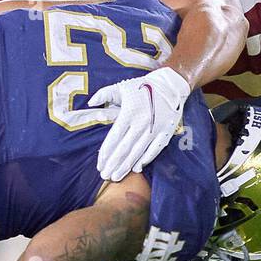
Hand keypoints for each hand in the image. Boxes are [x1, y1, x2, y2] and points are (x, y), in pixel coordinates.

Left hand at [88, 67, 190, 181]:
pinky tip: (136, 168)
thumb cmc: (142, 86)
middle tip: (105, 176)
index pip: (115, 137)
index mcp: (129, 112)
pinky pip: (155, 149)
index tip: (99, 164)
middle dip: (114, 164)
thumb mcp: (121, 87)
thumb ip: (104, 94)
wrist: (171, 84)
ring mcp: (155, 128)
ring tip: (116, 176)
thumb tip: (90, 103)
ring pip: (138, 151)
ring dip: (126, 166)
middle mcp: (142, 122)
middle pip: (125, 148)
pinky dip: (146, 159)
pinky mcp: (167, 131)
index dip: (106, 153)